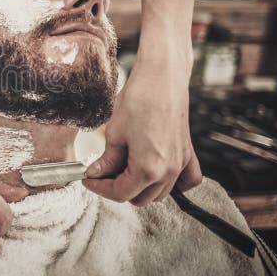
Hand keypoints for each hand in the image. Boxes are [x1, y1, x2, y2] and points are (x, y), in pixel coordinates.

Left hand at [82, 59, 201, 205]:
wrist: (162, 78)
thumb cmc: (139, 100)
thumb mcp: (114, 133)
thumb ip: (107, 160)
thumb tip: (96, 173)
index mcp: (148, 169)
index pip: (120, 193)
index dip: (100, 188)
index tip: (88, 179)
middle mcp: (168, 172)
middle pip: (139, 197)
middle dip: (118, 188)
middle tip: (102, 172)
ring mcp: (181, 164)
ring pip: (159, 193)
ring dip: (140, 187)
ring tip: (123, 169)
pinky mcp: (188, 153)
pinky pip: (186, 181)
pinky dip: (173, 184)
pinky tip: (158, 174)